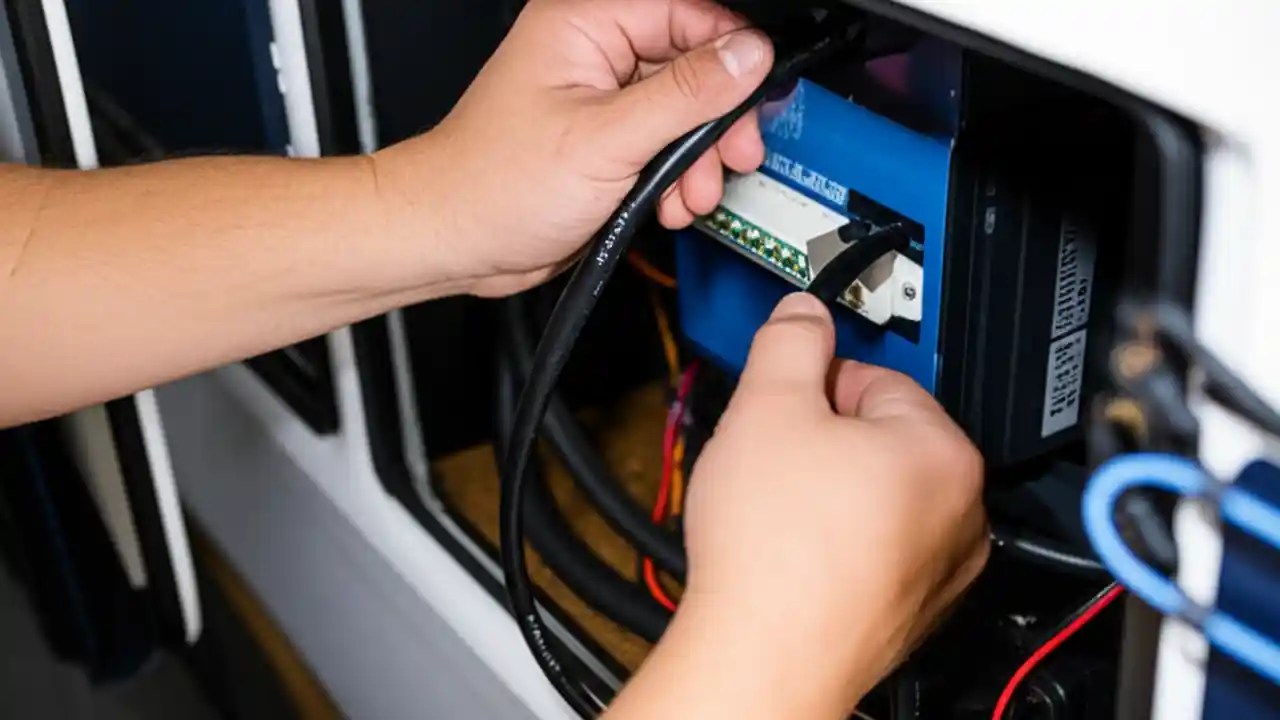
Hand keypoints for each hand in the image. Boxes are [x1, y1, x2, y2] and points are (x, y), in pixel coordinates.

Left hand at [374, 0, 773, 296]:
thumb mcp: (606, 139)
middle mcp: (592, 50)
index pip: (686, 10)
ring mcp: (599, 97)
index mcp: (583, 21)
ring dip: (698, 158)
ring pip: (683, 110)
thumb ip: (684, 94)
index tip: (757, 93)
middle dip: (717, 119)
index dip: (730, 52)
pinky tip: (669, 203)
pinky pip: (662, 144)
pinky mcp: (603, 139)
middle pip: (692, 62)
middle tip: (734, 155)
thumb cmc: (494, 184)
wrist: (453, 240)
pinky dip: (675, 177)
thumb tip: (747, 55)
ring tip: (692, 194)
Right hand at [672, 293, 987, 716]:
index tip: (784, 403)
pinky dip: (836, 543)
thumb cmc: (775, 549)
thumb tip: (803, 314)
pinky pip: (874, 548)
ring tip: (779, 513)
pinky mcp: (911, 611)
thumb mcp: (767, 406)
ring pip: (876, 495)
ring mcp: (940, 569)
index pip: (878, 379)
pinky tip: (792, 553)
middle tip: (773, 459)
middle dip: (824, 439)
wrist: (765, 655)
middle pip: (881, 437)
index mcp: (944, 452)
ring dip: (829, 491)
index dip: (817, 386)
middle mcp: (962, 513)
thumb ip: (790, 342)